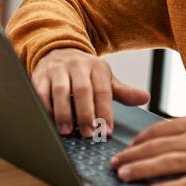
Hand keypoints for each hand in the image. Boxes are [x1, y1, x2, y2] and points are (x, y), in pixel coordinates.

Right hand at [29, 48, 149, 136]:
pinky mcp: (39, 75)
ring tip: (67, 131)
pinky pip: (40, 92)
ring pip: (60, 91)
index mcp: (97, 67)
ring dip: (63, 112)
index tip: (106, 131)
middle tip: (88, 134)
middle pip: (83, 90)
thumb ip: (123, 92)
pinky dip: (45, 107)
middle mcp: (77, 65)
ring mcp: (57, 70)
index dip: (105, 112)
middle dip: (86, 114)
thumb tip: (145, 98)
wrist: (59, 51)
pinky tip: (48, 120)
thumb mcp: (105, 79)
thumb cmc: (85, 73)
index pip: (103, 91)